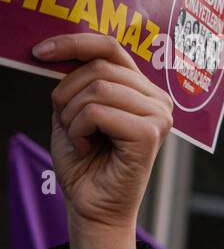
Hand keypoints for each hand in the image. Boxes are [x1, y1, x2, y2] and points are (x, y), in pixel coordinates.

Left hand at [38, 34, 172, 248]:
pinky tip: (89, 148)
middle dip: (67, 94)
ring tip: (82, 139)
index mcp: (143, 89)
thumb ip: (78, 80)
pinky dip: (79, 130)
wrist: (91, 205)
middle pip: (99, 68)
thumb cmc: (85, 162)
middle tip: (68, 123)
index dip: (73, 43)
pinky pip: (97, 112)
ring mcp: (159, 116)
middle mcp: (158, 99)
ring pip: (97, 89)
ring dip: (73, 116)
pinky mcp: (150, 133)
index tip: (39, 52)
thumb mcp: (75, 110)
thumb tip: (57, 49)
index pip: (111, 47)